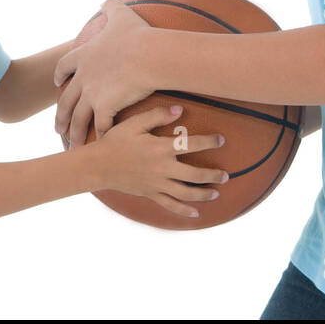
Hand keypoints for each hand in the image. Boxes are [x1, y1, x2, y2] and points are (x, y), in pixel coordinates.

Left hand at [53, 0, 154, 146]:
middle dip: (61, 115)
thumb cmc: (139, 35)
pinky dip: (99, 139)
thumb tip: (106, 1)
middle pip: (66, 100)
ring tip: (72, 147)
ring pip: (78, 119)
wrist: (149, 55)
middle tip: (57, 127)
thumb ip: (111, 6)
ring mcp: (92, 94)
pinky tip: (99, 148)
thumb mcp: (121, 15)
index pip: (64, 67)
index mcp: (85, 56)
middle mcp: (84, 77)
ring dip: (75, 134)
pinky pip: (100, 128)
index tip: (57, 85)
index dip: (60, 76)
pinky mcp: (105, 108)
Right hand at [90, 104, 227, 218]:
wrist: (98, 165)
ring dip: (203, 194)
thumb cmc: (116, 141)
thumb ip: (158, 115)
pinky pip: (170, 205)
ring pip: (186, 193)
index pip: (191, 144)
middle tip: (226, 175)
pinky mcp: (150, 194)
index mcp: (161, 148)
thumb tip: (180, 110)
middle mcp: (163, 168)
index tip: (221, 140)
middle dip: (212, 175)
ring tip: (215, 193)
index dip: (209, 142)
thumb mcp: (135, 123)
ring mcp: (157, 183)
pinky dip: (184, 210)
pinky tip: (196, 214)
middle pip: (195, 174)